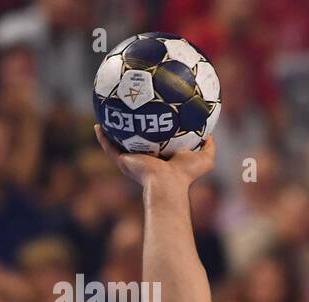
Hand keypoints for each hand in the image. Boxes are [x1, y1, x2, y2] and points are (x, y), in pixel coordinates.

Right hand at [94, 125, 216, 189]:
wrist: (168, 184)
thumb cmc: (186, 174)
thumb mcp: (204, 158)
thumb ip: (209, 146)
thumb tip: (210, 132)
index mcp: (162, 158)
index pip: (157, 143)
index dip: (155, 131)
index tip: (153, 116)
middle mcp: (146, 160)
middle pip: (136, 141)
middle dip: (132, 128)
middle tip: (128, 110)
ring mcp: (132, 162)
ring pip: (118, 143)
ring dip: (113, 131)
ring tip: (108, 115)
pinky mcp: (123, 162)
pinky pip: (108, 148)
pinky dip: (102, 138)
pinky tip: (97, 125)